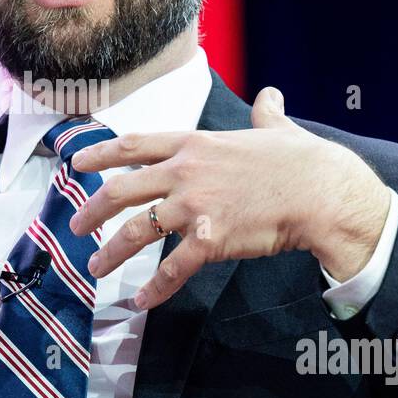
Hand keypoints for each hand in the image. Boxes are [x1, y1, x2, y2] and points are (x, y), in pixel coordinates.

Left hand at [67, 87, 389, 308]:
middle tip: (76, 227)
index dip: (100, 155)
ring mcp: (195, 206)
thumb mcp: (277, 129)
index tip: (77, 164)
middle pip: (122, 190)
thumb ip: (265, 113)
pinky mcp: (210, 239)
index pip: (134, 145)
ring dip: (111, 252)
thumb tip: (270, 95)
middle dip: (92, 210)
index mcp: (194, 145)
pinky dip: (154, 288)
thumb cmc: (303, 161)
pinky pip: (172, 268)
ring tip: (95, 268)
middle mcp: (185, 172)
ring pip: (137, 230)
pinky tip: (142, 301)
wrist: (322, 193)